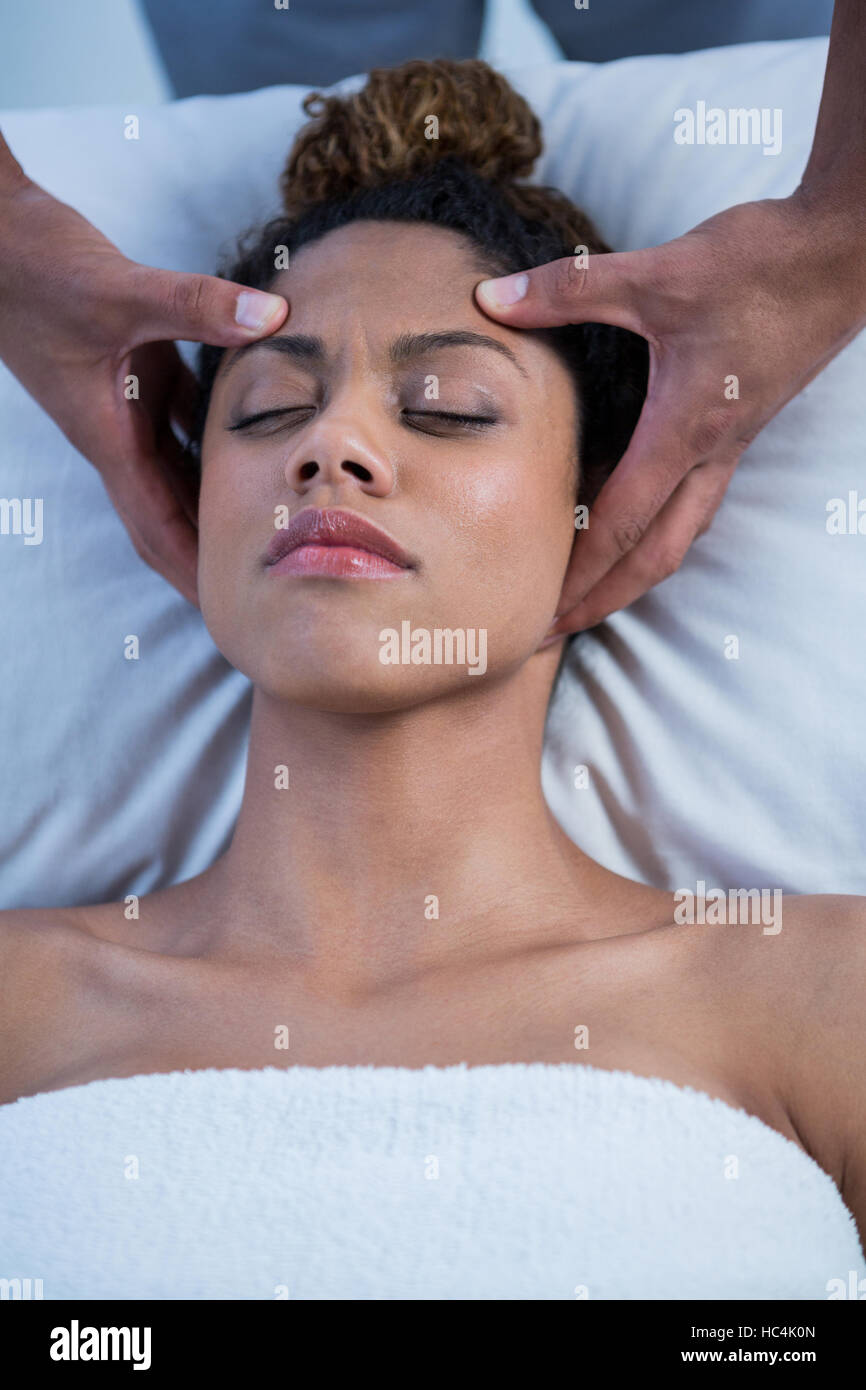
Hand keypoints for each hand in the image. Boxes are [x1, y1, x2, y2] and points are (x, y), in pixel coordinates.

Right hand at [0, 156, 286, 604]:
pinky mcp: (139, 368)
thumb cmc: (36, 265)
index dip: (195, 574)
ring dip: (221, 501)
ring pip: (185, 471)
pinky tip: (268, 436)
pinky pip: (190, 417)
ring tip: (275, 532)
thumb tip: (275, 319)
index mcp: (111, 439)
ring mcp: (129, 402)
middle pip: (174, 517)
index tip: (232, 614)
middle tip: (268, 590)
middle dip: (212, 558)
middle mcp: (121, 432)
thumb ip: (197, 306)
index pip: (159, 529)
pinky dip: (223, 433)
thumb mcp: (119, 290)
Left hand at [475, 190, 865, 630]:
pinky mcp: (742, 425)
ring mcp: (732, 443)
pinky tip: (633, 515)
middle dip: (605, 599)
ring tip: (590, 588)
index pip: (621, 525)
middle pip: (655, 555)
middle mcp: (712, 452)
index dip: (578, 575)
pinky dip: (659, 525)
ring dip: (634, 569)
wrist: (845, 249)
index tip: (544, 615)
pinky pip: (696, 498)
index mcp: (684, 430)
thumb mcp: (654, 274)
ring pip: (681, 532)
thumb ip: (569, 289)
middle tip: (556, 629)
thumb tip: (493, 299)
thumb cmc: (761, 265)